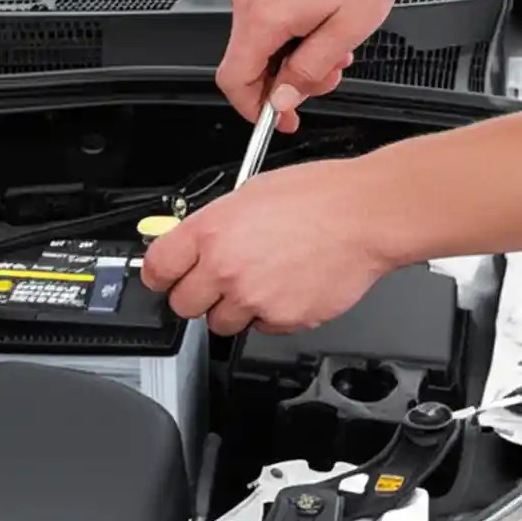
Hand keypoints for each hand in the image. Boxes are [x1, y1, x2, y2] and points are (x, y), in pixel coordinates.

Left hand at [140, 161, 397, 335]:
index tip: (166, 277)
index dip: (160, 275)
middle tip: (218, 280)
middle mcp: (226, 268)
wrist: (365, 215)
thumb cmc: (317, 196)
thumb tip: (193, 242)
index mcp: (211, 231)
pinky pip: (262, 328)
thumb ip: (214, 224)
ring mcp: (253, 298)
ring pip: (221, 323)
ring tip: (262, 280)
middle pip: (183, 305)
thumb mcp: (249, 193)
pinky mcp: (283, 320)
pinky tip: (287, 286)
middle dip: (197, 295)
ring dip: (234, 308)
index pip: (157, 269)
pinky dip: (271, 314)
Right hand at [217, 0, 450, 131]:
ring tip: (332, 50)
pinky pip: (266, 20)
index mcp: (264, 17)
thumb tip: (283, 99)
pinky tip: (321, 28)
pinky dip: (290, 35)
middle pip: (247, 64)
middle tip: (323, 79)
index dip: (253, 109)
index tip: (276, 119)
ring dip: (293, 58)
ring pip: (260, 43)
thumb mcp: (345, 33)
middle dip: (285, 82)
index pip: (234, 80)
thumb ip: (309, 72)